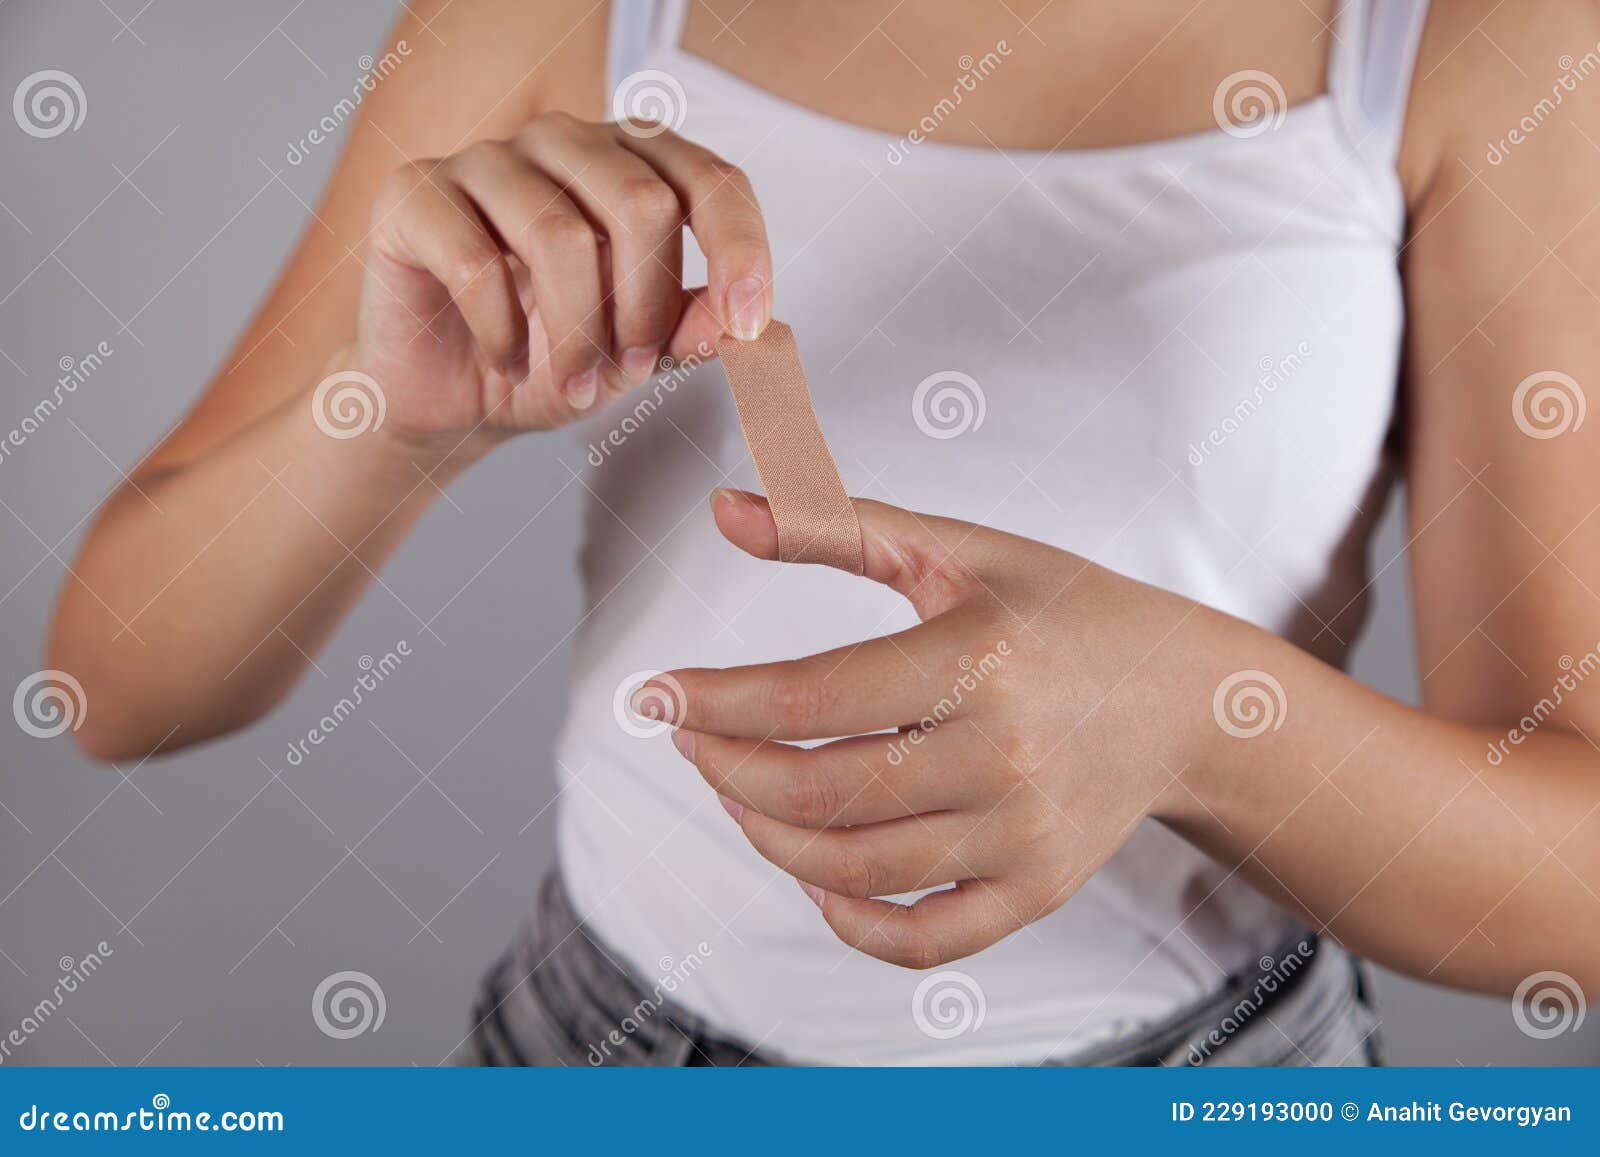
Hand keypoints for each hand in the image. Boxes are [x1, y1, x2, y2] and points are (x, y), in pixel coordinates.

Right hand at [350, 113, 772, 446]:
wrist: (447, 396)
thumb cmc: (546, 357)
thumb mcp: (635, 354)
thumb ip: (687, 329)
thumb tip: (732, 324)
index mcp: (631, 162)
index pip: (710, 179)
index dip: (741, 250)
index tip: (749, 327)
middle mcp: (562, 142)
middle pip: (642, 203)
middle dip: (646, 308)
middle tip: (631, 371)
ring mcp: (485, 159)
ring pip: (562, 235)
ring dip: (578, 334)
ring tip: (572, 383)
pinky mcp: (415, 193)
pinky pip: (478, 264)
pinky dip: (504, 335)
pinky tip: (508, 363)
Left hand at [645, 489, 1232, 968]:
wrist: (1183, 697)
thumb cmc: (1061, 610)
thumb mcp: (959, 550)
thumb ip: (837, 525)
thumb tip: (720, 510)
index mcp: (979, 659)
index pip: (809, 699)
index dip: (711, 701)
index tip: (651, 696)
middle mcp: (1005, 756)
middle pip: (820, 795)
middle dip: (727, 768)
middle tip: (693, 737)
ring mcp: (1024, 836)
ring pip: (853, 871)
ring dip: (768, 837)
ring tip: (739, 788)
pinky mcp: (1038, 891)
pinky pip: (922, 940)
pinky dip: (848, 922)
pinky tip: (814, 875)